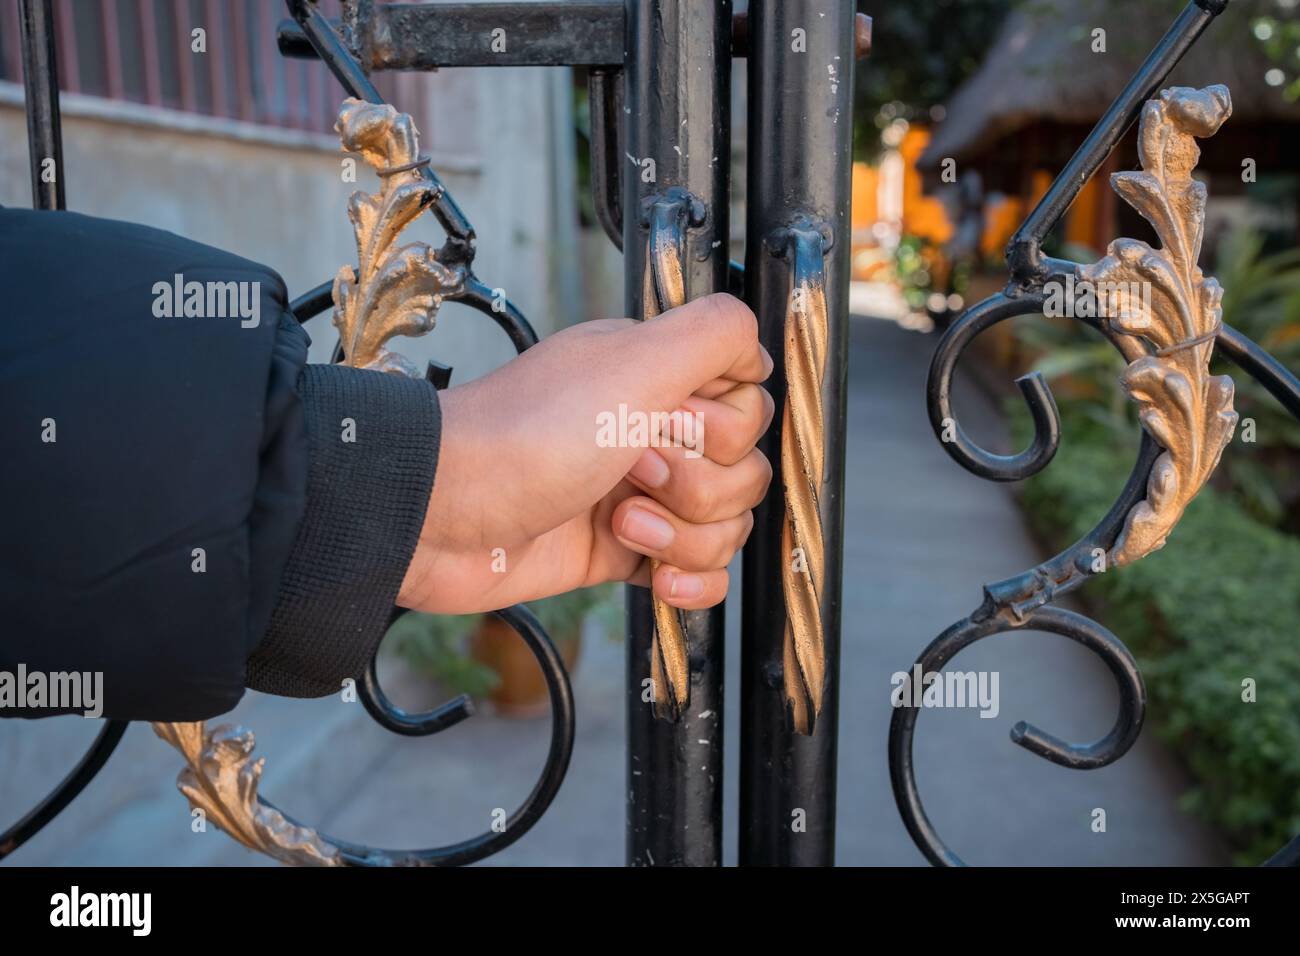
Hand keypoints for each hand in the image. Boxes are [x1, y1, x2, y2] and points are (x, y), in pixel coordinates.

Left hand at [398, 293, 773, 614]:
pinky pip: (698, 573)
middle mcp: (653, 431)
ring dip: (684, 537)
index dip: (724, 429)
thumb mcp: (632, 363)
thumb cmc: (527, 437)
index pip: (751, 407)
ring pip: (726, 527)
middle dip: (699, 487)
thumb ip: (713, 334)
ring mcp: (641, 494)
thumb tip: (761, 345)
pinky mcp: (622, 553)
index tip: (671, 423)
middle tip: (630, 472)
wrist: (443, 516)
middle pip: (746, 473)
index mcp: (658, 378)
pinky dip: (688, 582)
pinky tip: (656, 578)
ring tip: (620, 523)